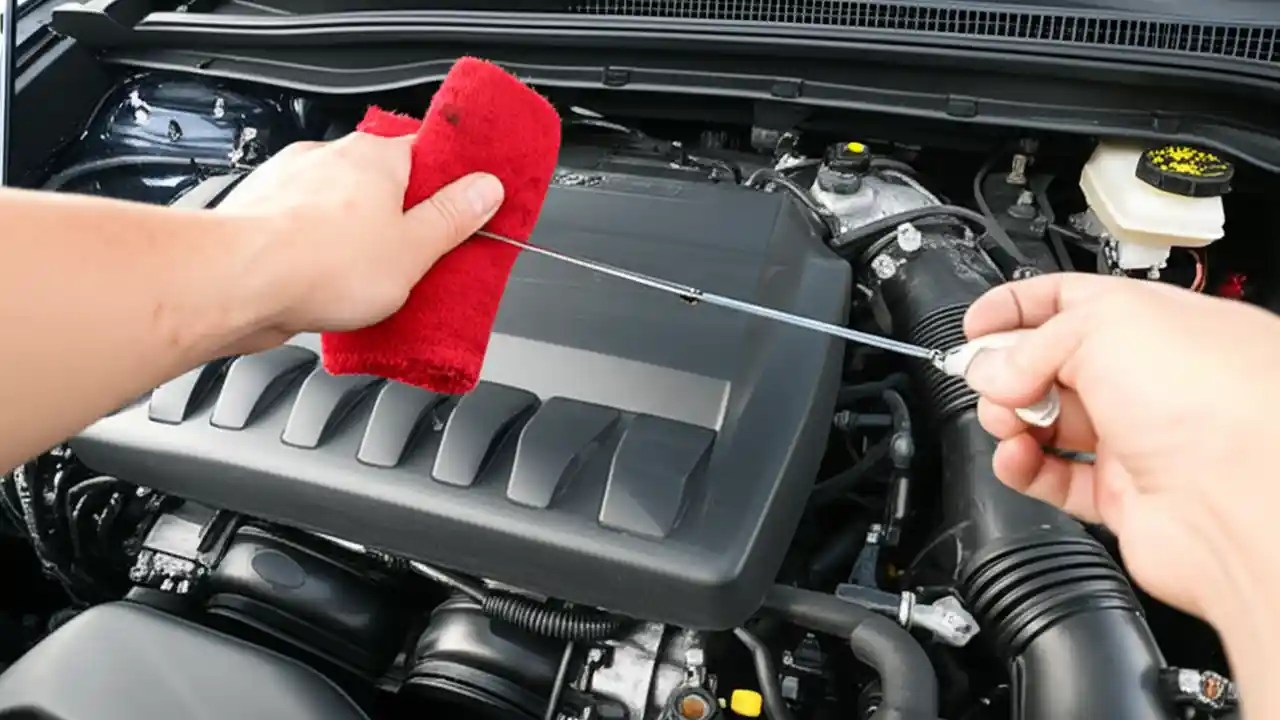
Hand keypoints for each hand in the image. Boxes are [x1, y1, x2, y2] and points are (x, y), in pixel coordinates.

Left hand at [216, 132, 503, 345]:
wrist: (235, 283)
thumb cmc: (320, 264)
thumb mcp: (414, 249)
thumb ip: (453, 218)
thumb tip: (486, 189)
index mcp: (376, 156)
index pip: (427, 153)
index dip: (448, 184)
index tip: (462, 210)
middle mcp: (330, 158)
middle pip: (383, 182)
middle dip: (399, 218)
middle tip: (418, 258)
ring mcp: (290, 183)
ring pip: (339, 207)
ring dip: (354, 236)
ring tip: (368, 281)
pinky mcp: (260, 214)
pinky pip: (303, 229)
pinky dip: (317, 251)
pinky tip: (325, 284)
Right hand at [962, 273, 1279, 624]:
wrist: (1243, 503)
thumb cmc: (1213, 402)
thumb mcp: (1103, 327)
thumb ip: (1031, 341)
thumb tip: (989, 367)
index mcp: (1158, 323)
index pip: (1072, 302)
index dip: (1018, 308)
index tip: (976, 325)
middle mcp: (1152, 380)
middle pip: (1052, 364)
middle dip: (1007, 370)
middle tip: (990, 379)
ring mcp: (1138, 438)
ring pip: (1049, 422)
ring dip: (1011, 419)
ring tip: (1005, 422)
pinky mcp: (1122, 495)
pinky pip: (1054, 477)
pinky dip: (1024, 468)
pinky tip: (1014, 459)